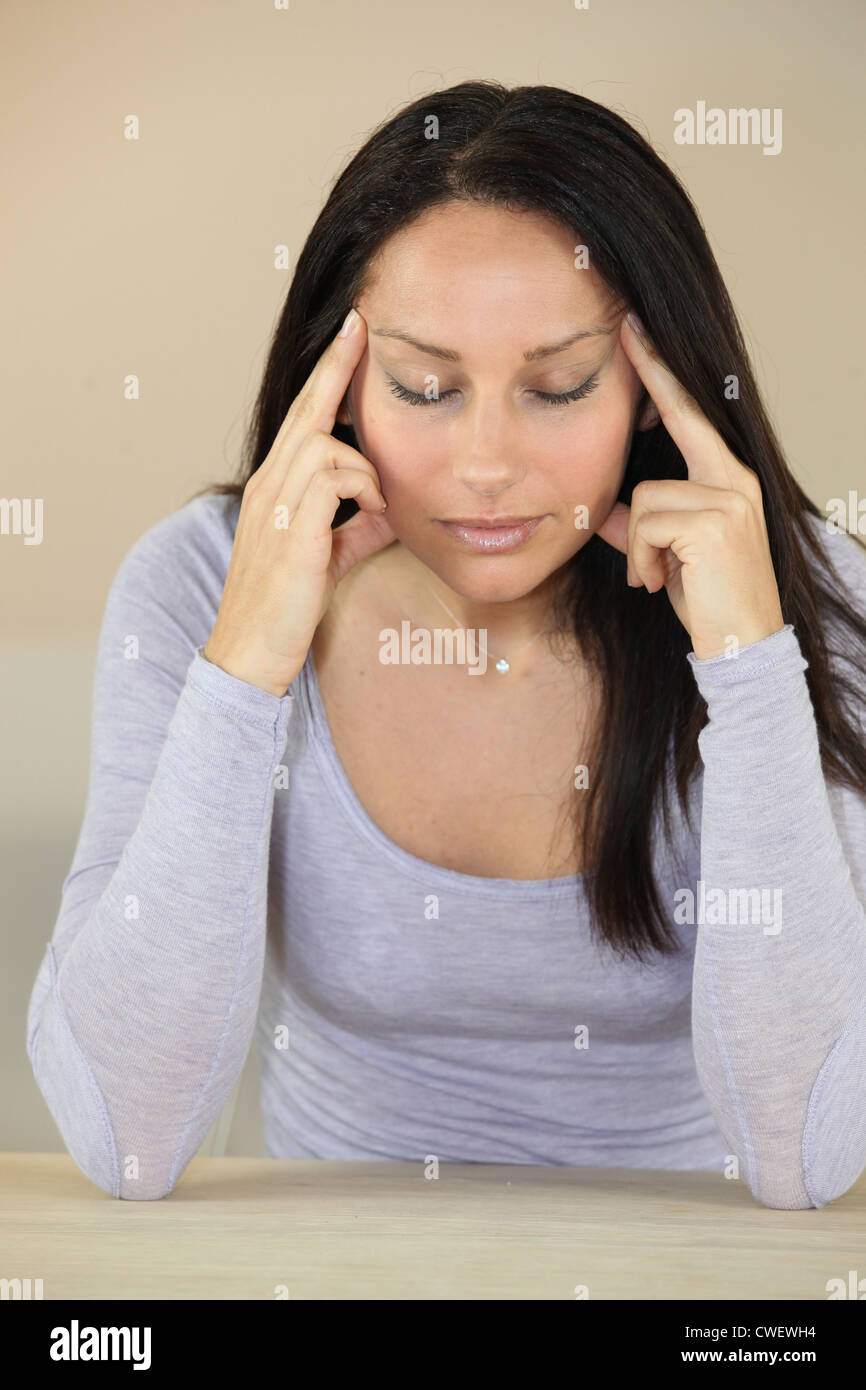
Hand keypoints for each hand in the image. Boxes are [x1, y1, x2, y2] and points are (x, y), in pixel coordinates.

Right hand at [204, 306, 395, 694]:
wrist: (249, 654)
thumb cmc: (284, 609)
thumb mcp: (328, 559)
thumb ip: (358, 530)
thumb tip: (393, 514)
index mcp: (273, 487)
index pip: (302, 418)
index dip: (326, 377)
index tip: (350, 337)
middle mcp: (268, 485)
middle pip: (306, 410)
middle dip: (335, 365)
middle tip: (360, 324)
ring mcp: (275, 505)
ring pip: (323, 442)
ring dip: (366, 464)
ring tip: (381, 503)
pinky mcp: (292, 530)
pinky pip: (333, 476)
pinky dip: (365, 487)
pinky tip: (377, 515)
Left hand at [594, 311, 784, 660]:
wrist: (744, 647)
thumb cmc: (709, 603)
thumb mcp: (667, 557)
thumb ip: (638, 526)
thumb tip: (604, 511)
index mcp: (729, 481)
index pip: (691, 415)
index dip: (663, 374)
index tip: (638, 330)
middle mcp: (736, 480)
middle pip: (677, 421)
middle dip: (653, 375)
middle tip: (627, 324)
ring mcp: (730, 499)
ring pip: (645, 496)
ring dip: (637, 544)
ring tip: (657, 576)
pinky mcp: (715, 523)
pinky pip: (645, 524)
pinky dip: (640, 559)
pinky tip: (659, 583)